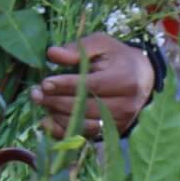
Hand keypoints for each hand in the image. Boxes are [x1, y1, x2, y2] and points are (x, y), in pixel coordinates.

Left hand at [35, 34, 155, 139]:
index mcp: (125, 79)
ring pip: (84, 124)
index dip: (66, 85)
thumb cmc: (118, 58)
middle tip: (36, 94)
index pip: (91, 85)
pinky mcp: (114, 132)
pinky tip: (47, 123)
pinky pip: (85, 136)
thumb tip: (52, 54)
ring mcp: (120, 121)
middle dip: (57, 101)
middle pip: (86, 107)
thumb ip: (78, 49)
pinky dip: (64, 131)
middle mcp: (126, 104)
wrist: (143, 78)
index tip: (45, 83)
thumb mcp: (102, 44)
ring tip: (41, 104)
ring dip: (58, 116)